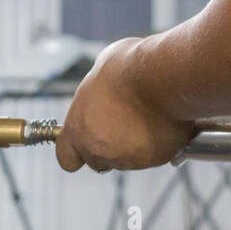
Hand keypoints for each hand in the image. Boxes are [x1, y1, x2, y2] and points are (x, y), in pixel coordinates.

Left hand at [55, 38, 198, 172]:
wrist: (163, 77)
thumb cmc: (129, 69)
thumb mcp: (100, 71)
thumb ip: (95, 92)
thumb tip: (101, 89)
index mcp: (77, 129)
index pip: (67, 158)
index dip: (76, 151)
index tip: (85, 141)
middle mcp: (97, 150)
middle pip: (99, 160)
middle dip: (109, 147)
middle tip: (123, 123)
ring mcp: (126, 159)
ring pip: (128, 159)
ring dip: (135, 144)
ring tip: (147, 114)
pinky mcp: (154, 160)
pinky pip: (154, 154)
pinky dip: (158, 142)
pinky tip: (162, 119)